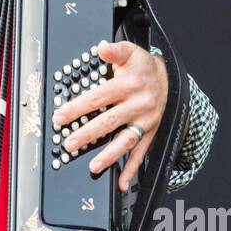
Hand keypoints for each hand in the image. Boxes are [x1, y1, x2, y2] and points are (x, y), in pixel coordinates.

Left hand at [50, 40, 167, 191]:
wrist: (170, 79)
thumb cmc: (144, 67)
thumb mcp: (131, 52)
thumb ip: (115, 51)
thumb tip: (101, 48)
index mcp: (129, 84)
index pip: (98, 97)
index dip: (78, 108)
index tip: (60, 117)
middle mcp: (138, 104)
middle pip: (109, 121)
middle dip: (87, 134)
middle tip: (69, 144)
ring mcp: (146, 121)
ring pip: (126, 141)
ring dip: (109, 155)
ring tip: (93, 167)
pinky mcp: (151, 133)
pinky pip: (141, 153)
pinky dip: (132, 169)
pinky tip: (122, 183)